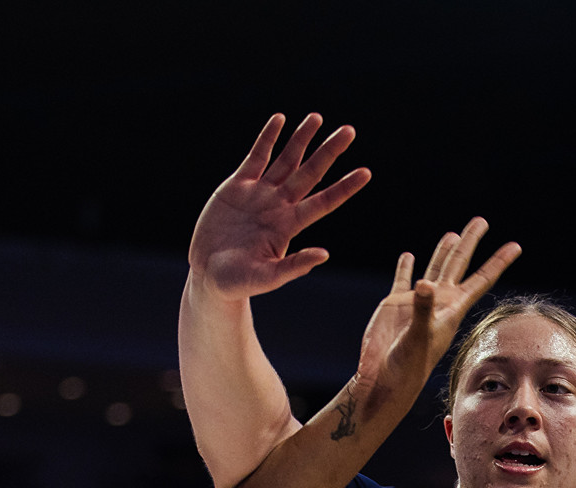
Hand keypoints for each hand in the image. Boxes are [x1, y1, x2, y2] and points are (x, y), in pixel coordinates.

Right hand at [190, 113, 370, 299]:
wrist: (209, 275)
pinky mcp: (237, 186)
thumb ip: (294, 266)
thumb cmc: (237, 282)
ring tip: (316, 117)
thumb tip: (325, 254)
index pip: (324, 202)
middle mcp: (279, 206)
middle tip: (349, 131)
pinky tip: (279, 120)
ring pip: (286, 159)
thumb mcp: (266, 278)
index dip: (345, 187)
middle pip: (310, 173)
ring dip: (301, 138)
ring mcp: (259, 193)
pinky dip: (267, 138)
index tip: (366, 172)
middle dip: (328, 152)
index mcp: (289, 226)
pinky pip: (256, 157)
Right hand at [355, 220, 520, 403]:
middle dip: (470, 242)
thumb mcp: (419, 335)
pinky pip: (403, 279)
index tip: (516, 246)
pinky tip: (409, 256)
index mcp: (452, 308)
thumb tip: (424, 284)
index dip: (499, 261)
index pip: (482, 279)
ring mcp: (418, 302)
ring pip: (435, 268)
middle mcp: (439, 302)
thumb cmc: (408, 364)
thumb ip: (423, 309)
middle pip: (459, 265)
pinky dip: (407, 266)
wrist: (385, 378)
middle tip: (481, 221)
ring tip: (453, 235)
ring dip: (443, 252)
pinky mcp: (396, 304)